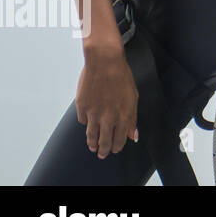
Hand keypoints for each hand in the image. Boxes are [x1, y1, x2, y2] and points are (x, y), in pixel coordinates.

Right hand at [75, 43, 137, 158]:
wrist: (105, 62)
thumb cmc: (121, 76)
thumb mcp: (133, 97)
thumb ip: (132, 118)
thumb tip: (133, 135)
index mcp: (123, 115)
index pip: (120, 139)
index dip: (117, 146)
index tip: (115, 149)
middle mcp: (108, 118)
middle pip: (104, 141)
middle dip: (104, 150)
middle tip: (102, 154)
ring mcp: (93, 113)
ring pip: (92, 135)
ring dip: (92, 143)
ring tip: (93, 147)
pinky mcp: (82, 107)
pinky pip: (83, 121)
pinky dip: (86, 124)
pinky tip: (88, 125)